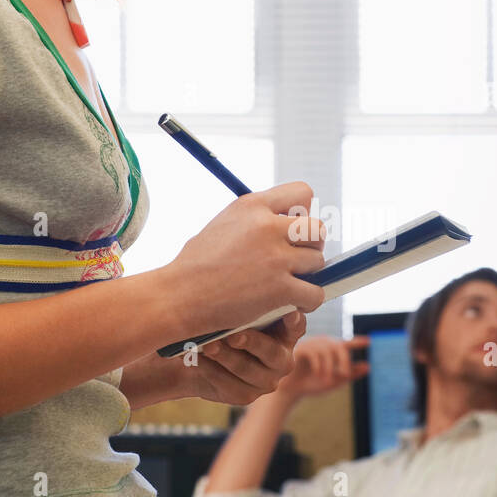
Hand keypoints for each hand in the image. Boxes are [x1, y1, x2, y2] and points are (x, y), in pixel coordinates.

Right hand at [163, 182, 326, 340]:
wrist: (179, 296)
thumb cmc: (196, 265)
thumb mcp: (224, 223)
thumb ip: (256, 218)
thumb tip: (288, 220)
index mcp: (253, 205)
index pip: (303, 193)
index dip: (303, 213)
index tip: (291, 231)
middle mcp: (267, 226)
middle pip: (318, 229)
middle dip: (310, 246)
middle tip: (294, 261)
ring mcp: (275, 258)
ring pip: (318, 262)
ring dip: (306, 276)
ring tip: (287, 284)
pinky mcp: (280, 288)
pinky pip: (315, 293)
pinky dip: (308, 302)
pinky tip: (292, 304)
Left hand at [174, 310, 308, 406]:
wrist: (197, 354)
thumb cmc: (220, 321)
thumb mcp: (233, 307)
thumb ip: (247, 299)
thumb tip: (247, 276)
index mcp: (284, 333)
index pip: (296, 326)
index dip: (294, 322)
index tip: (288, 314)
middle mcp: (281, 358)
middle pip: (271, 352)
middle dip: (251, 342)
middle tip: (232, 335)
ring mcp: (265, 380)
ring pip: (247, 369)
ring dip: (225, 356)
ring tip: (207, 345)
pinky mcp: (245, 396)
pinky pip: (230, 385)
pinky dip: (211, 370)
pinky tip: (197, 359)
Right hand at [275, 334, 370, 403]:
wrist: (289, 390)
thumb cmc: (311, 383)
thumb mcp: (334, 381)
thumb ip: (350, 373)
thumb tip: (368, 366)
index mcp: (331, 352)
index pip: (345, 344)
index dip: (357, 342)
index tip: (369, 341)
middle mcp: (322, 345)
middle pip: (338, 346)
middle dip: (344, 360)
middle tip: (345, 375)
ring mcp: (311, 345)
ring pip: (327, 350)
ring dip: (329, 367)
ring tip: (328, 381)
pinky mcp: (300, 348)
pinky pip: (314, 353)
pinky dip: (318, 365)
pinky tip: (318, 375)